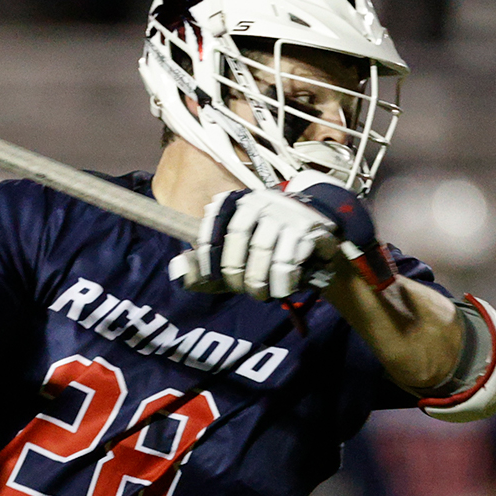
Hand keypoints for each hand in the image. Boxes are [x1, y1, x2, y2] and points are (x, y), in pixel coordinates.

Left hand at [173, 171, 393, 300]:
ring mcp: (286, 213)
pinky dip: (282, 282)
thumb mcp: (235, 257)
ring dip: (260, 282)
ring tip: (262, 294)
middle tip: (241, 290)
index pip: (214, 225)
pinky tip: (282, 289)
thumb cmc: (268, 252)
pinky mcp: (309, 228)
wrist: (318, 242)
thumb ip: (206, 266)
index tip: (210, 278)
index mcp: (238, 203)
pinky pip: (289, 261)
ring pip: (264, 253)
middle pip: (238, 239)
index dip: (208, 253)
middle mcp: (260, 201)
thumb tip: (177, 269)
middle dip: (236, 272)